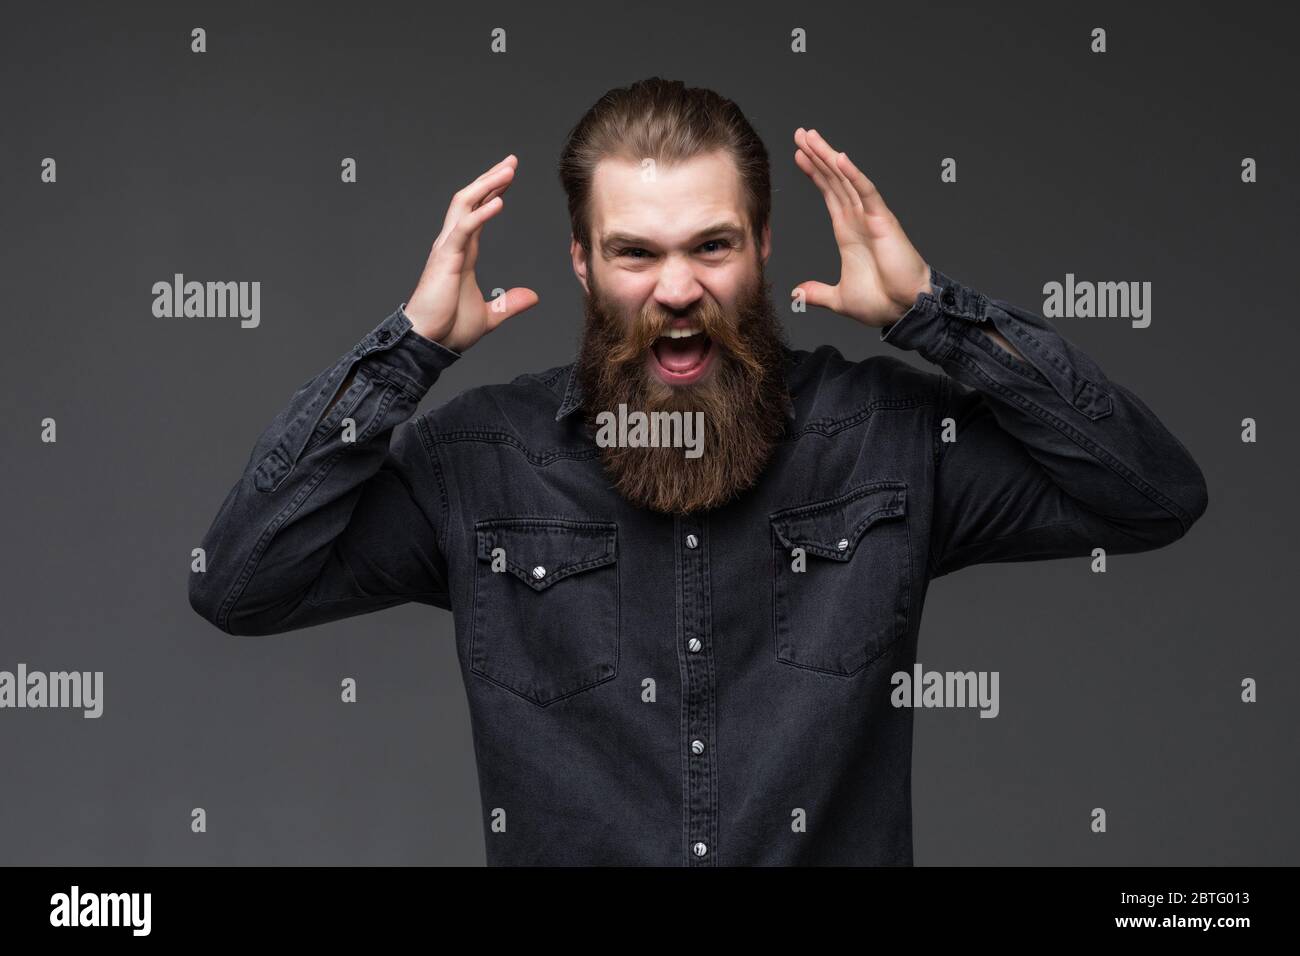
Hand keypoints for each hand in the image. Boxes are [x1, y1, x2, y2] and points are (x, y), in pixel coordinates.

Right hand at [403, 155, 539, 351]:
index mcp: (463, 253)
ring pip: (464, 205)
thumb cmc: (448, 329)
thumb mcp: (489, 316)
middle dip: (490, 179)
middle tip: (510, 162)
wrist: (429, 344)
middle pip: (470, 200)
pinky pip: (464, 229)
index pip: (478, 213)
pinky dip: (481, 214)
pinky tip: (499, 201)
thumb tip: (531, 297)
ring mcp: (447, 249)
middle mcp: (453, 244)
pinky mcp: (445, 259)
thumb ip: (508, 304)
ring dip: (486, 185)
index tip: (508, 177)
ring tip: (507, 171)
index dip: (492, 193)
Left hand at [791, 128, 930, 326]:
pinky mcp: (883, 221)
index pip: (829, 194)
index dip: (814, 173)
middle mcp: (858, 218)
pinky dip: (853, 175)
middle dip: (817, 155)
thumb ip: (818, 293)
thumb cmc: (880, 302)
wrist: (903, 311)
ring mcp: (870, 217)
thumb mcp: (839, 299)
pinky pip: (866, 193)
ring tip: (811, 137)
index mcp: (847, 231)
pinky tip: (839, 158)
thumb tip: (797, 293)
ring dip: (828, 157)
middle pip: (834, 179)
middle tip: (800, 133)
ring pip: (846, 179)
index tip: (799, 155)